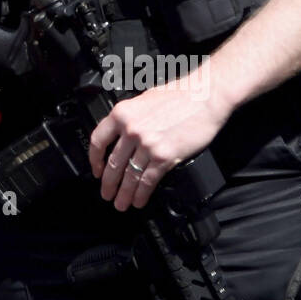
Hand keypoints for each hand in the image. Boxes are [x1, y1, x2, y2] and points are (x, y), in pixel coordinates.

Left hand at [87, 76, 229, 211]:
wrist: (205, 97)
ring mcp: (147, 144)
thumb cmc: (180, 95)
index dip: (94, 160)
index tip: (96, 170)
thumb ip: (131, 118)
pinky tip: (139, 200)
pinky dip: (142, 193)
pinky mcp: (165, 156)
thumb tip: (122, 135)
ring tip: (121, 203)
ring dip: (124, 193)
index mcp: (122, 113)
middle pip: (113, 163)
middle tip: (106, 194)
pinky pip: (148, 180)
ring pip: (130, 175)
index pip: (98, 141)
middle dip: (109, 183)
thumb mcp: (144, 101)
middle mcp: (131, 129)